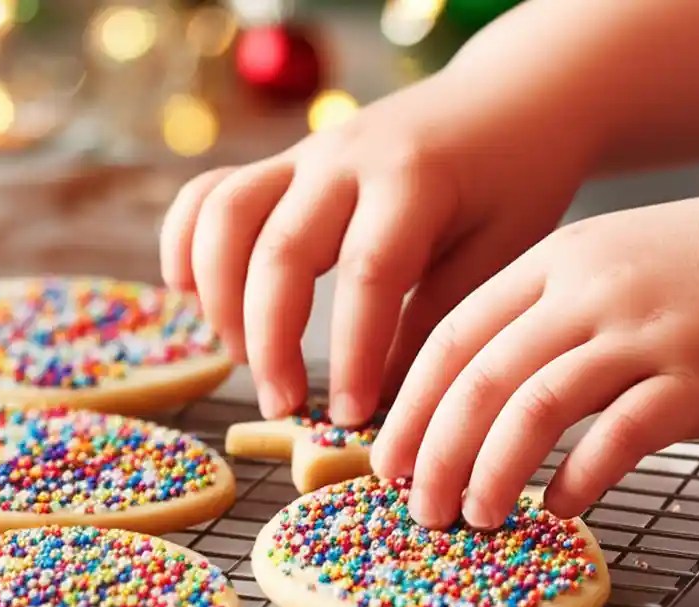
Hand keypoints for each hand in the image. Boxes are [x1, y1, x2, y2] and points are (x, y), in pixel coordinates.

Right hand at [159, 57, 593, 424]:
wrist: (510, 97)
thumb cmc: (514, 182)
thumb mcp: (500, 252)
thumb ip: (435, 321)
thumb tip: (385, 406)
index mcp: (413, 181)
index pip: (367, 274)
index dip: (352, 354)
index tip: (351, 417)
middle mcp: (345, 160)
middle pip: (279, 251)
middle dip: (269, 341)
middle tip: (283, 404)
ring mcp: (303, 156)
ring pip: (226, 217)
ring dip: (220, 296)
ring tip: (240, 354)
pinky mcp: (278, 163)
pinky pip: (208, 194)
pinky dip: (184, 241)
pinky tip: (186, 292)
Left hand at [372, 195, 698, 528]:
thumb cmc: (690, 272)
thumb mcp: (602, 268)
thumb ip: (534, 319)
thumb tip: (456, 402)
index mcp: (552, 264)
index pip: (453, 338)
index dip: (410, 405)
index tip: (387, 456)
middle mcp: (590, 292)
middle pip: (481, 379)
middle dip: (436, 451)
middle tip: (419, 504)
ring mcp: (647, 333)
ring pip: (537, 408)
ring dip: (492, 472)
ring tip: (474, 515)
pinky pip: (620, 436)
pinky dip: (578, 478)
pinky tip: (559, 505)